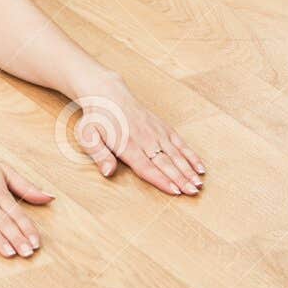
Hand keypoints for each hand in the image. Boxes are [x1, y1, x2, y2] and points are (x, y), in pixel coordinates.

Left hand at [68, 76, 206, 194]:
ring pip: (176, 154)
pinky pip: (180, 143)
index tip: (175, 191)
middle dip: (180, 179)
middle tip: (193, 192)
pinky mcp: (163, 127)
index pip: (146, 166)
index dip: (161, 180)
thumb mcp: (88, 136)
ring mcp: (156, 132)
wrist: (108, 94)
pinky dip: (191, 155)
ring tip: (199, 184)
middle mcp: (145, 139)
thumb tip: (108, 172)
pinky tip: (200, 167)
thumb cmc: (97, 119)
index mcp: (126, 144)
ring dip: (188, 170)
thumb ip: (99, 155)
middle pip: (165, 163)